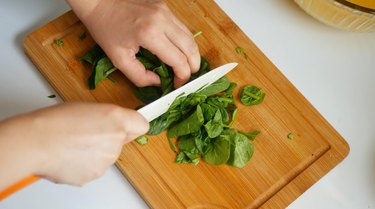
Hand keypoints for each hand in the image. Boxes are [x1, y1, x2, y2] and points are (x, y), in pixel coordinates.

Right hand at [0, 102, 147, 187]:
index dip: (133, 124)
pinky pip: (94, 168)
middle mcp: (117, 141)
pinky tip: (70, 156)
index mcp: (117, 120)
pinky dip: (85, 164)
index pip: (142, 125)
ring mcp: (107, 161)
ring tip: (73, 145)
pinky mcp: (95, 175)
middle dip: (109, 138)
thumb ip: (108, 117)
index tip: (128, 125)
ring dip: (96, 152)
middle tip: (87, 133)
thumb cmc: (55, 121)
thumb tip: (113, 125)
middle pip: (122, 141)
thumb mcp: (86, 107)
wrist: (35, 143)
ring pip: (107, 156)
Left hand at [67, 0, 200, 87]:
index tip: (178, 84)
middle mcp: (162, 20)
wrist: (99, 2)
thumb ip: (139, 76)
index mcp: (150, 34)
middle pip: (190, 47)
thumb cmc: (105, 28)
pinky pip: (182, 27)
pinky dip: (184, 42)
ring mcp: (165, 11)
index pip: (178, 60)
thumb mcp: (118, 59)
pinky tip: (179, 51)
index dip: (182, 76)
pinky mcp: (165, 7)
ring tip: (186, 66)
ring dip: (191, 53)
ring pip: (190, 36)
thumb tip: (158, 82)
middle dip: (192, 66)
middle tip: (187, 77)